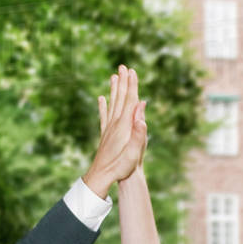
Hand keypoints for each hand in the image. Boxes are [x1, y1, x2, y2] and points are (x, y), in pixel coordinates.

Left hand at [83, 64, 147, 197]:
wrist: (101, 177)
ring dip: (113, 90)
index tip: (132, 70)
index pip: (129, 101)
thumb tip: (141, 116)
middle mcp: (114, 124)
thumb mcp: (134, 153)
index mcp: (123, 126)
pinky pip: (104, 116)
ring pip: (111, 104)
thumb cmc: (119, 168)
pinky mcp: (104, 135)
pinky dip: (103, 106)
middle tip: (122, 66)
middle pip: (120, 99)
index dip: (131, 86)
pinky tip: (101, 99)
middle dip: (122, 82)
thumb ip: (138, 134)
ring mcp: (108, 129)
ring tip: (113, 76)